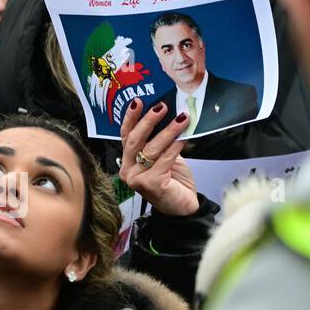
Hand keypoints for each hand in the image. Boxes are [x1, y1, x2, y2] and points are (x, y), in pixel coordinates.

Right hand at [119, 99, 199, 216]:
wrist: (183, 208)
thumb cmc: (173, 181)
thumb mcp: (163, 158)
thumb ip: (159, 143)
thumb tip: (167, 117)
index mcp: (127, 162)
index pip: (125, 136)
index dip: (130, 118)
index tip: (138, 101)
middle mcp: (127, 170)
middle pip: (134, 141)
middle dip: (148, 121)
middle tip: (162, 107)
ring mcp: (137, 179)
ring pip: (151, 149)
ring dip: (168, 131)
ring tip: (182, 118)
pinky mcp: (150, 184)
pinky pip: (164, 159)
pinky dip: (175, 146)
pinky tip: (184, 136)